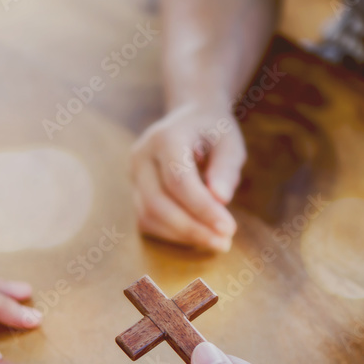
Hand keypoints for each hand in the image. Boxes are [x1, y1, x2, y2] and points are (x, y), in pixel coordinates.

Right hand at [130, 101, 244, 250]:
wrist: (190, 121)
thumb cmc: (214, 132)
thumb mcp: (230, 142)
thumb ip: (226, 167)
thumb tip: (220, 198)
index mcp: (164, 137)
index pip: (178, 180)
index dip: (202, 208)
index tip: (229, 228)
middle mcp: (141, 156)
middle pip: (157, 203)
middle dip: (192, 228)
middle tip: (224, 242)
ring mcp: (133, 175)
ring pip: (149, 216)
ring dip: (182, 236)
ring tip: (216, 242)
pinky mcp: (134, 192)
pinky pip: (147, 221)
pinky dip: (172, 235)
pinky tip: (198, 236)